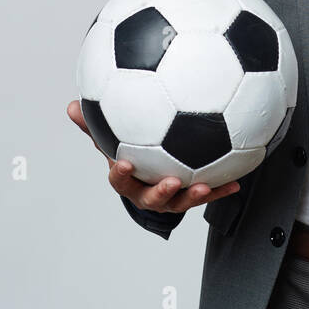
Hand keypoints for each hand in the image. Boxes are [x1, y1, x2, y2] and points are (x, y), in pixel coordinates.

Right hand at [66, 99, 240, 212]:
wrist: (149, 178)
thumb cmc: (130, 156)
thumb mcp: (110, 141)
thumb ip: (94, 126)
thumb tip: (72, 106)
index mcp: (129, 180)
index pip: (120, 180)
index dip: (121, 174)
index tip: (124, 162)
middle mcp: (148, 193)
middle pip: (152, 198)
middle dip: (161, 192)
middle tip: (171, 181)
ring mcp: (171, 198)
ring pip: (181, 202)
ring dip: (194, 195)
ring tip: (205, 185)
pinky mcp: (192, 195)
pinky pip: (208, 194)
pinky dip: (221, 189)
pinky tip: (236, 183)